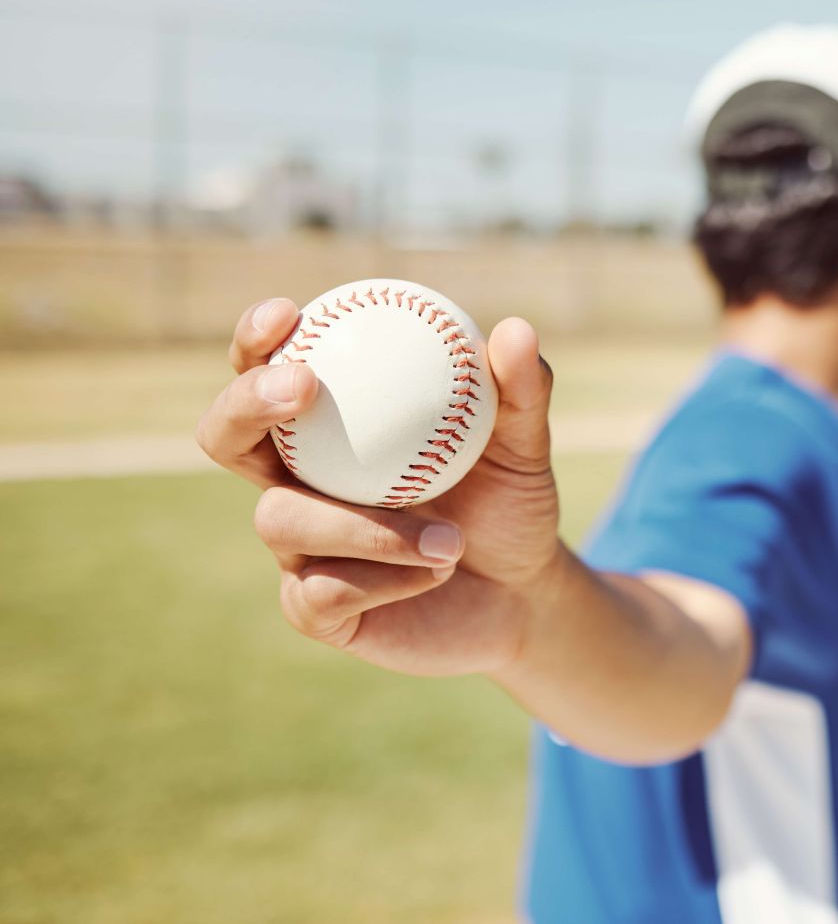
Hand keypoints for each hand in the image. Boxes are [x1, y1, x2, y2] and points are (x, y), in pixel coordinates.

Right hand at [195, 297, 562, 676]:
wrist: (522, 594)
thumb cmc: (510, 504)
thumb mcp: (525, 446)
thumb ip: (520, 391)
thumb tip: (514, 331)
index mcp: (329, 429)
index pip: (267, 371)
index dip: (255, 339)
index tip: (288, 313)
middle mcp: (296, 483)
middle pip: (225, 436)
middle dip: (245, 403)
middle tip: (303, 388)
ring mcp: (298, 548)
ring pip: (282, 520)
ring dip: (367, 525)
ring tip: (451, 537)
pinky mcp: (313, 610)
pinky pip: (323, 589)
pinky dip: (387, 576)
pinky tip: (439, 571)